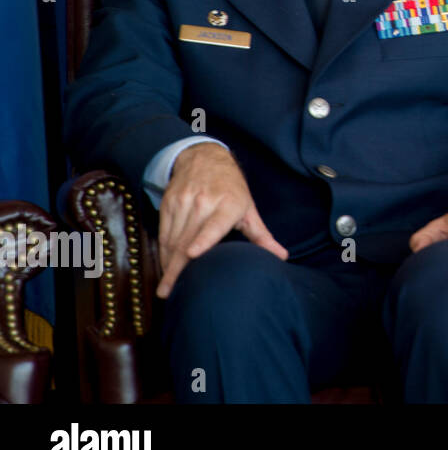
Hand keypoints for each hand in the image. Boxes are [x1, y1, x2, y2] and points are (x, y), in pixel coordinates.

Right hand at [157, 142, 286, 297]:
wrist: (204, 157)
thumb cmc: (232, 188)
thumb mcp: (248, 208)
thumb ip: (262, 235)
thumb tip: (282, 257)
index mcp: (228, 204)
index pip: (214, 224)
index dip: (203, 239)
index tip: (192, 253)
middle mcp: (204, 202)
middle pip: (186, 239)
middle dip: (176, 268)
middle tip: (168, 291)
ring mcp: (183, 202)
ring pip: (172, 238)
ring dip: (167, 264)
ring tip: (166, 286)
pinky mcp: (168, 203)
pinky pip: (163, 233)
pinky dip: (162, 251)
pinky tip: (165, 266)